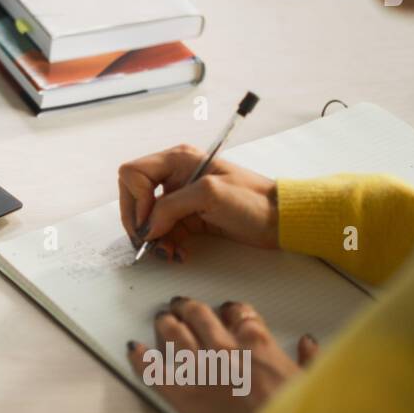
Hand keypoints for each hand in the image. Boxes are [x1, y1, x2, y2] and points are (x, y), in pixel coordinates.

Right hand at [117, 144, 278, 260]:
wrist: (280, 220)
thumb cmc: (253, 200)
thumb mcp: (209, 195)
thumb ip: (171, 207)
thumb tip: (146, 227)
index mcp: (178, 159)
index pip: (133, 174)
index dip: (135, 200)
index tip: (148, 222)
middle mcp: (174, 175)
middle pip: (134, 196)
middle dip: (139, 221)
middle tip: (148, 242)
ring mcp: (180, 198)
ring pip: (147, 218)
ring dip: (153, 237)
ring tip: (168, 252)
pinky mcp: (188, 217)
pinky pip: (163, 231)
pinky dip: (166, 244)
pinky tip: (178, 253)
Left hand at [127, 297, 319, 412]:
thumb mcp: (310, 383)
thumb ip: (308, 360)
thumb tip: (308, 344)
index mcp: (258, 344)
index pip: (238, 312)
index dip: (230, 309)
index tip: (227, 310)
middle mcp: (226, 350)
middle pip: (199, 315)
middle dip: (189, 307)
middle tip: (184, 306)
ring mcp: (201, 370)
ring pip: (174, 333)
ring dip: (166, 322)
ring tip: (162, 318)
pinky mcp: (184, 395)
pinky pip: (154, 371)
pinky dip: (141, 358)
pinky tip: (133, 349)